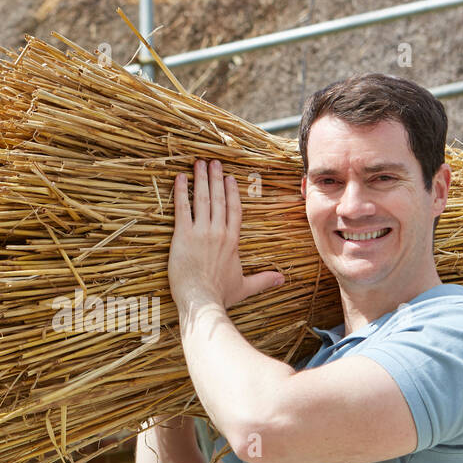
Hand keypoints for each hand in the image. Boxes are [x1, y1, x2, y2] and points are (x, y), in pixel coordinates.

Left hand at [168, 159, 284, 317]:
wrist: (202, 300)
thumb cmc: (220, 295)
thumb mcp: (244, 287)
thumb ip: (263, 280)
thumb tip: (282, 279)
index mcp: (232, 241)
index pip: (234, 210)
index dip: (232, 192)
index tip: (229, 178)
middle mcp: (218, 232)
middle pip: (219, 199)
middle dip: (215, 178)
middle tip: (212, 162)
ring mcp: (201, 232)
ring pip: (202, 199)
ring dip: (201, 179)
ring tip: (199, 163)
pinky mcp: (183, 236)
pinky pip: (182, 208)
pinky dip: (181, 192)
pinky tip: (180, 178)